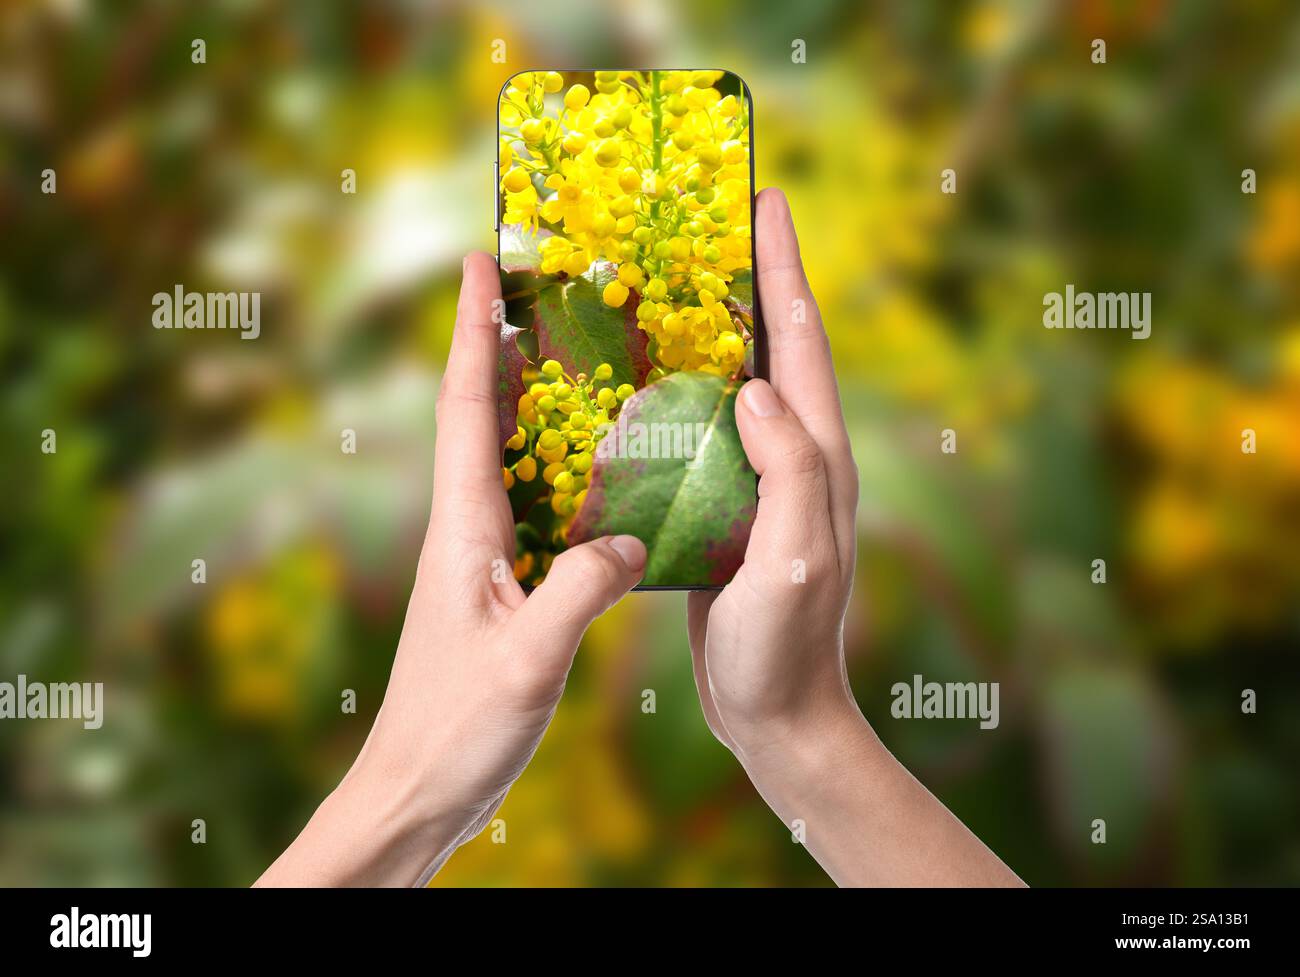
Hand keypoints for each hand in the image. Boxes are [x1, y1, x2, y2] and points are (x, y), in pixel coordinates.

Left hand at [257, 253, 645, 886]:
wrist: (416, 793)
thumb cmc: (457, 730)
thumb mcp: (530, 661)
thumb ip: (581, 591)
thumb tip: (627, 540)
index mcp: (462, 532)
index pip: (462, 409)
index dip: (470, 332)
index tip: (478, 262)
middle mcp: (463, 533)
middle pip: (475, 417)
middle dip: (494, 345)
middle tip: (530, 287)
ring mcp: (477, 562)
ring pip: (500, 460)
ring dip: (521, 401)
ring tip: (565, 357)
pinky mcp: (496, 593)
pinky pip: (526, 509)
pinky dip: (551, 470)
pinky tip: (590, 476)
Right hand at [688, 188, 860, 759]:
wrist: (774, 712)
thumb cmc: (786, 644)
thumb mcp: (794, 559)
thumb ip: (788, 471)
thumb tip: (753, 386)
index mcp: (818, 456)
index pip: (801, 341)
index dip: (783, 267)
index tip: (764, 201)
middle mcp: (795, 456)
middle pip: (771, 347)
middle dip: (747, 280)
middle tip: (707, 224)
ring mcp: (760, 482)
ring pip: (734, 383)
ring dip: (708, 330)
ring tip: (663, 284)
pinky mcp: (727, 509)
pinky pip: (702, 433)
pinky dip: (677, 394)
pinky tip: (639, 385)